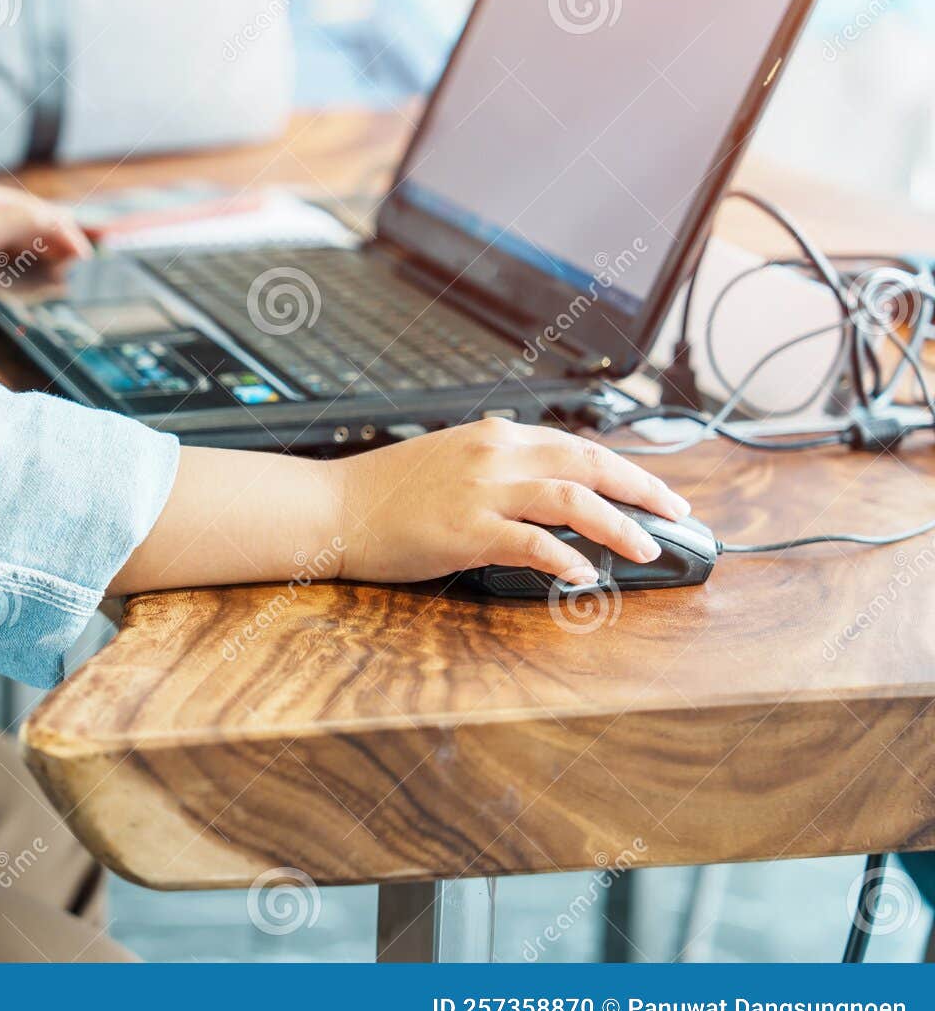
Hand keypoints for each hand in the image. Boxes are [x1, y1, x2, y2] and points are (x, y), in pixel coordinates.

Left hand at [0, 183, 91, 307]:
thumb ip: (20, 225)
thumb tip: (62, 225)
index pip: (46, 214)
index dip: (69, 235)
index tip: (87, 261)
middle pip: (40, 233)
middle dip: (61, 252)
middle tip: (79, 279)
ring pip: (26, 253)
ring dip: (45, 267)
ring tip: (63, 287)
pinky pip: (7, 270)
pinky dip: (24, 279)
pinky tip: (33, 292)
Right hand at [335, 418, 691, 585]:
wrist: (332, 507)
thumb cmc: (384, 493)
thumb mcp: (450, 461)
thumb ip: (498, 468)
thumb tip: (545, 490)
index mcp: (494, 437)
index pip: (578, 446)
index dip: (627, 469)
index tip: (656, 490)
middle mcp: (495, 455)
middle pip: (590, 464)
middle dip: (643, 489)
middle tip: (678, 513)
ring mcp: (481, 492)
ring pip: (573, 499)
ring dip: (619, 524)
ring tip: (647, 547)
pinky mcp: (466, 531)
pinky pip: (532, 543)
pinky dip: (567, 557)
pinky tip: (586, 573)